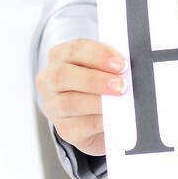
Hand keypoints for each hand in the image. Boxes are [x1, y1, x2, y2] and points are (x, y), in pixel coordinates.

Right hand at [35, 39, 127, 157]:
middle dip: (95, 80)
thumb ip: (111, 67)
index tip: (121, 64)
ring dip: (96, 102)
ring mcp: (53, 106)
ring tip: (118, 103)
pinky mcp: (64, 128)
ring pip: (68, 103)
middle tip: (121, 85)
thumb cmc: (100, 86)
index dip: (99, 55)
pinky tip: (112, 119)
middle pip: (63, 75)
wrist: (96, 119)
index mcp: (60, 57)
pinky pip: (77, 126)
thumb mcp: (103, 70)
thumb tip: (127, 72)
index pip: (75, 50)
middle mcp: (50, 80)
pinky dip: (97, 122)